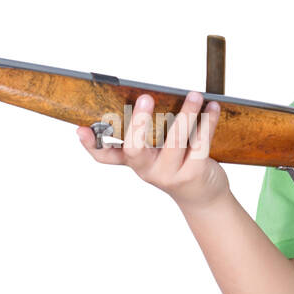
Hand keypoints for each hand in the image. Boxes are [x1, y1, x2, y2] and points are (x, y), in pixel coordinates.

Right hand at [76, 91, 230, 211]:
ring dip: (186, 114)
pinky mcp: (193, 175)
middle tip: (145, 97)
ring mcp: (169, 175)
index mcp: (136, 162)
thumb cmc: (179, 166)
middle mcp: (148, 170)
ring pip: (174, 141)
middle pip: (135, 149)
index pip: (106, 157)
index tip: (81, 130)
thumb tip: (149, 95)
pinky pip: (200, 145)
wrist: (203, 198)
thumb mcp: (158, 153)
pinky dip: (207, 123)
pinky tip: (212, 108)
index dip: (92, 145)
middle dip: (138, 122)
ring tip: (194, 95)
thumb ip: (150, 132)